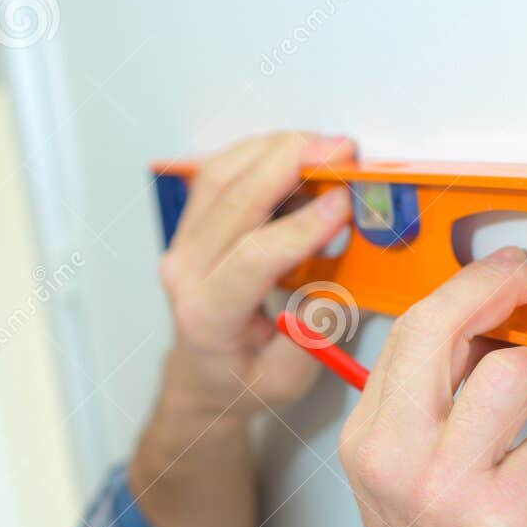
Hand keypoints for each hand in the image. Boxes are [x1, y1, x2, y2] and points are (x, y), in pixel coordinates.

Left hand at [156, 131, 355, 425]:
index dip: (301, 226)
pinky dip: (260, 154)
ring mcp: (182, 244)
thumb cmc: (242, 380)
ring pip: (221, 174)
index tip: (344, 205)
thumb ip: (314, 334)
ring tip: (326, 147)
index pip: (251, 257)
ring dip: (275, 149)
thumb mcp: (287, 379)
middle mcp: (185, 273)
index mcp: (207, 317)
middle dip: (291, 163)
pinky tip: (297, 153)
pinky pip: (219, 174)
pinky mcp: (191, 226)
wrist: (203, 378)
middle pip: (232, 199)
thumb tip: (341, 284)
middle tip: (343, 151)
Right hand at [342, 246, 526, 526]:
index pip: (411, 330)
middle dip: (504, 286)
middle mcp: (394, 458)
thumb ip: (430, 412)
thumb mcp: (405, 485)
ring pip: (513, 374)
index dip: (470, 285)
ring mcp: (444, 487)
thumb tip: (489, 332)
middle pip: (446, 327)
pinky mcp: (502, 516)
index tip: (508, 271)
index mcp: (367, 442)